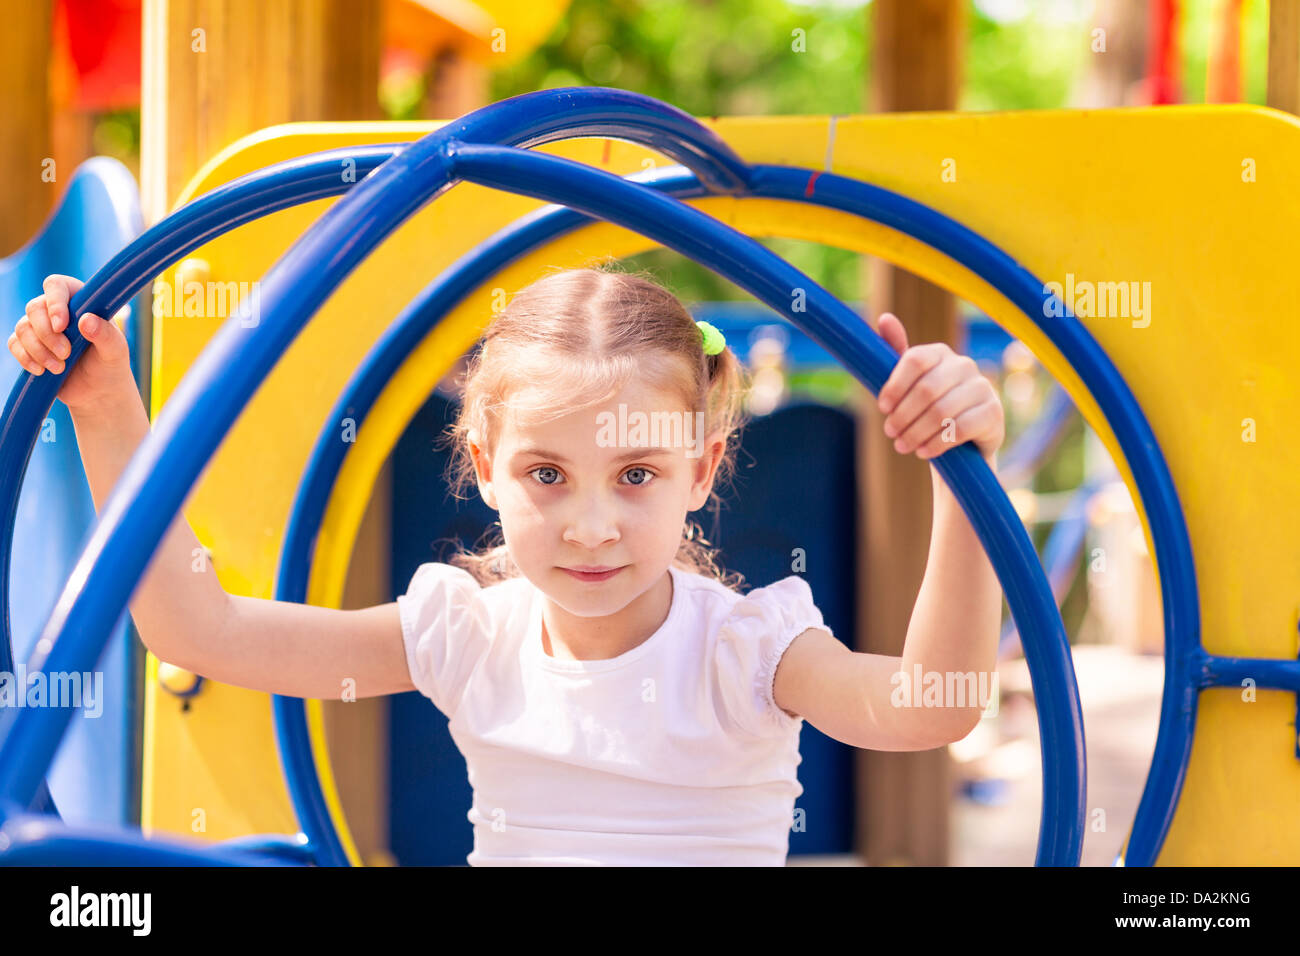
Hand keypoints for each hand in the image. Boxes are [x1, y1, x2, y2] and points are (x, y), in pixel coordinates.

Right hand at [8, 275, 133, 412]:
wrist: (98, 392)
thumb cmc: (110, 366)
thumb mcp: (116, 351)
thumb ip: (106, 335)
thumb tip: (86, 320)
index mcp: (80, 301)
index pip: (57, 286)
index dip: (54, 302)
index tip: (61, 326)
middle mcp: (57, 310)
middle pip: (35, 308)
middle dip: (47, 334)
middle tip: (66, 354)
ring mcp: (41, 327)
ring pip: (23, 327)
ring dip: (38, 350)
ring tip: (59, 368)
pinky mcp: (29, 345)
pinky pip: (14, 344)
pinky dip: (26, 358)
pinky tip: (42, 371)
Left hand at [875, 312, 1003, 462]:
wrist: (961, 443)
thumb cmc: (926, 409)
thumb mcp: (907, 384)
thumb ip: (895, 355)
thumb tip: (884, 318)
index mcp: (940, 353)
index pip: (915, 360)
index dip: (895, 385)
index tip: (882, 408)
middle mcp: (965, 365)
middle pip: (926, 389)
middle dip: (903, 415)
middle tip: (890, 433)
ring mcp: (983, 387)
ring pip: (941, 411)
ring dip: (916, 433)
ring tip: (903, 446)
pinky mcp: (994, 413)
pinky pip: (960, 428)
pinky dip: (937, 443)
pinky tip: (924, 452)